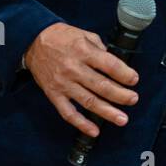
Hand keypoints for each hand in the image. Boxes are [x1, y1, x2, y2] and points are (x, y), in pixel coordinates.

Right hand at [23, 22, 138, 137]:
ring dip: (107, 112)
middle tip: (133, 99)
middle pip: (101, 86)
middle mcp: (74, 68)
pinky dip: (81, 123)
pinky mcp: (53, 94)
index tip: (134, 80)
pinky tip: (94, 131)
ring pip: (88, 101)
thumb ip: (100, 48)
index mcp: (83, 51)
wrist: (32, 42)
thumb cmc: (61, 38)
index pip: (109, 65)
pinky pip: (68, 112)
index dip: (124, 74)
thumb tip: (115, 63)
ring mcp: (63, 83)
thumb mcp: (84, 34)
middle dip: (121, 95)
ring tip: (122, 119)